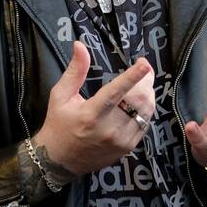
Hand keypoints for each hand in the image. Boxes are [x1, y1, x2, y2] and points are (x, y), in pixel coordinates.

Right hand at [31, 41, 155, 180]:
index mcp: (91, 114)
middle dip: (145, 82)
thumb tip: (80, 45)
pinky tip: (138, 104)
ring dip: (148, 95)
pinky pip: (145, 125)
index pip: (116, 92)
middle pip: (137, 101)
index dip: (133, 76)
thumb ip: (75, 71)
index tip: (144, 63)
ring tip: (143, 85)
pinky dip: (145, 111)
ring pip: (145, 112)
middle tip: (145, 71)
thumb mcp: (60, 96)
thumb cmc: (58, 124)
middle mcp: (109, 129)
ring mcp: (121, 141)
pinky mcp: (128, 148)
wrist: (59, 161)